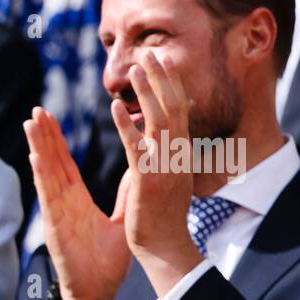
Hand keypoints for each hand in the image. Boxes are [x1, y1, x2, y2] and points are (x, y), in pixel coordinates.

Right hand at [23, 107, 131, 299]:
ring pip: (47, 173)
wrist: (99, 291)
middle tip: (38, 109)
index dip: (59, 142)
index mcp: (77, 200)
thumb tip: (137, 174)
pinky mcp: (55, 225)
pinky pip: (48, 196)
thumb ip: (126, 197)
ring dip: (39, 147)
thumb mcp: (120, 221)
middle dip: (45, 136)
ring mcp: (58, 212)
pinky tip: (36, 155)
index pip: (67, 164)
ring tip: (31, 122)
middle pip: (53, 163)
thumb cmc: (107, 262)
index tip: (52, 118)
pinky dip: (41, 175)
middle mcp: (64, 202)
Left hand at [109, 52, 201, 294]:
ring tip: (136, 68)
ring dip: (148, 92)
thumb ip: (169, 154)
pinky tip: (117, 107)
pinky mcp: (148, 179)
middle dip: (162, 80)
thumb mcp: (172, 178)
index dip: (172, 86)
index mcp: (182, 156)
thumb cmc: (164, 215)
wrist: (165, 245)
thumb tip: (164, 135)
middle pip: (173, 110)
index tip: (164, 63)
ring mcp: (166, 167)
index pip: (180, 113)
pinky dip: (127, 125)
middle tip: (152, 54)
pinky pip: (137, 147)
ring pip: (159, 122)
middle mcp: (178, 157)